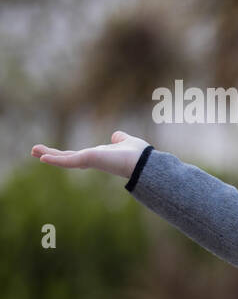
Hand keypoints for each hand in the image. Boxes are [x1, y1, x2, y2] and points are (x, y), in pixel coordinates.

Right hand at [31, 131, 149, 180]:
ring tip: (33, 151)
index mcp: (98, 156)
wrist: (142, 162)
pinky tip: (43, 158)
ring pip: (64, 159)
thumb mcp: (125, 141)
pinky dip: (55, 160)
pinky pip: (68, 161)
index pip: (76, 155)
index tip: (51, 153)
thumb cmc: (137, 154)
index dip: (63, 154)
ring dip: (48, 155)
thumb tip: (116, 136)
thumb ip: (120, 139)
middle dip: (50, 154)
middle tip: (34, 151)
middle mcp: (91, 159)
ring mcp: (88, 161)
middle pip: (66, 157)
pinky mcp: (87, 160)